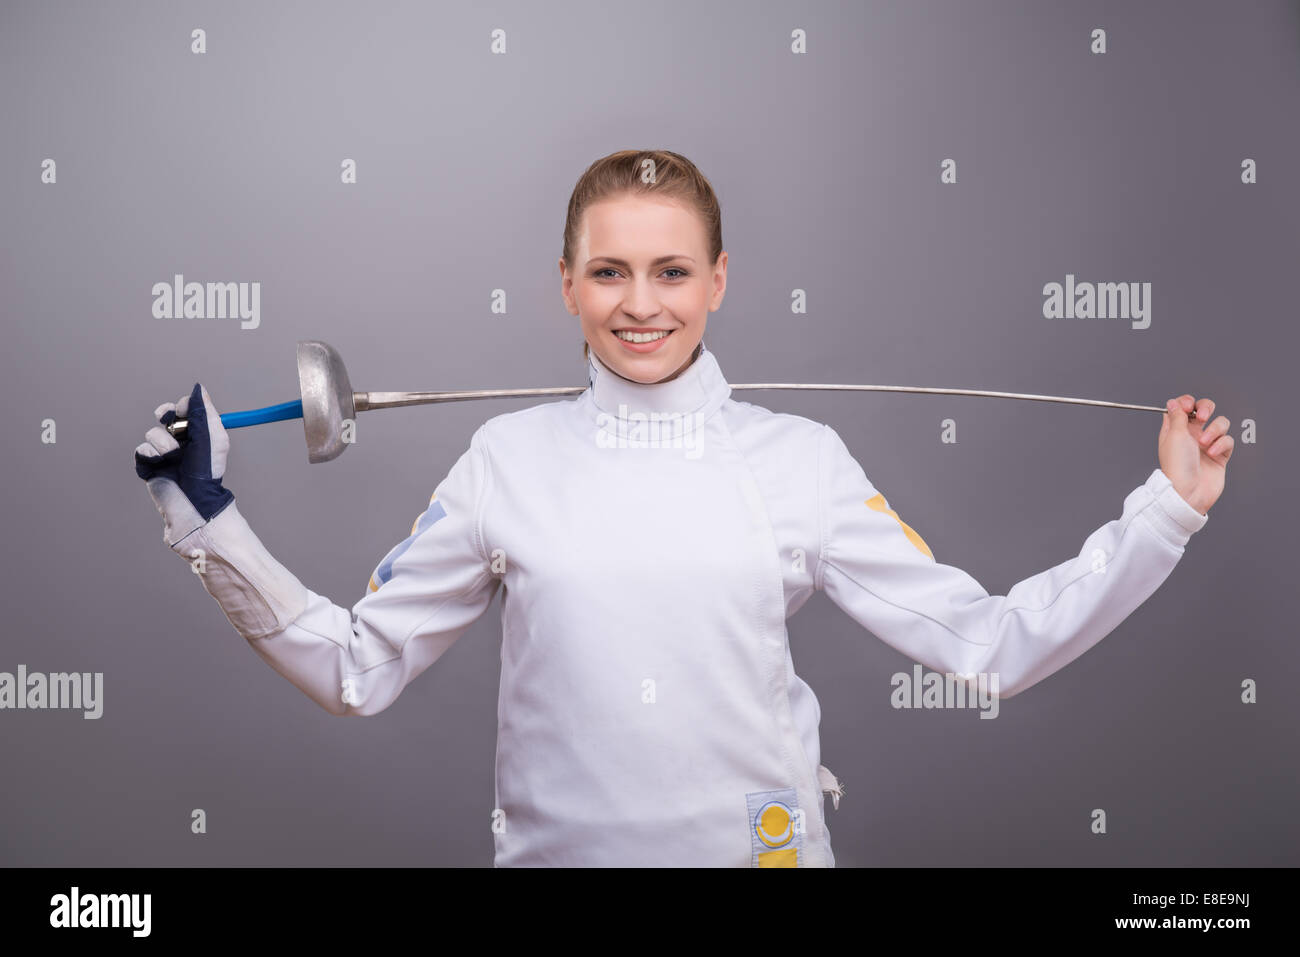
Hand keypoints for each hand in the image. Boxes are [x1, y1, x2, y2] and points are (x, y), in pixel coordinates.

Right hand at [135, 383, 234, 546]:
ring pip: (153, 432)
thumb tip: (198, 387)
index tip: (185, 408)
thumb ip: (203, 411)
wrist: (194, 500)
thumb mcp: (212, 436)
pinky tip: (161, 462)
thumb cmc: (208, 471)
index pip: (186, 409)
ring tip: (173, 454)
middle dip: (166, 413)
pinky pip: (142, 449)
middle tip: (168, 417)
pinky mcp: (148, 466)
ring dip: (163, 441)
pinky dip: (151, 453)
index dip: (183, 405)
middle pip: (166, 414)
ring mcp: (164, 455)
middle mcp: (181, 442)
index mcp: (198, 434)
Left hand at [1157, 394, 1231, 514]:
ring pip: (1220, 423)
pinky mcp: (1220, 454)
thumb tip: (1174, 402)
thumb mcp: (1174, 435)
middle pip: (1205, 409)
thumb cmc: (1177, 466)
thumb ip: (1177, 416)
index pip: (1183, 406)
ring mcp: (1207, 444)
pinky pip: (1228, 440)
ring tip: (1204, 444)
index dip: (1187, 402)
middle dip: (1207, 408)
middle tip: (1203, 417)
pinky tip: (1212, 454)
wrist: (1189, 492)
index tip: (1189, 406)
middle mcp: (1191, 434)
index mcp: (1176, 429)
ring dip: (1214, 430)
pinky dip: (1221, 445)